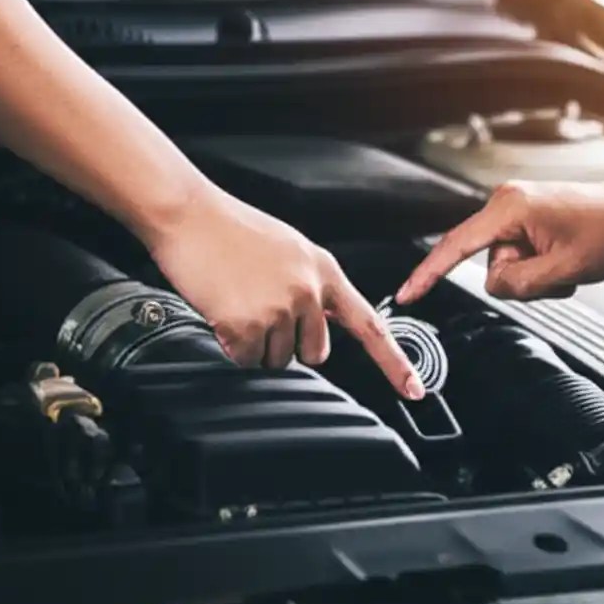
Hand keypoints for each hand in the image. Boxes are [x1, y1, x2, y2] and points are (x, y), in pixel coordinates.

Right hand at [146, 187, 424, 398]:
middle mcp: (310, 290)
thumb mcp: (290, 250)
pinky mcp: (249, 323)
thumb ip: (313, 285)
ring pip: (278, 359)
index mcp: (325, 270)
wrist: (189, 214)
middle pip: (316, 353)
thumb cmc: (232, 230)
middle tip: (260, 311)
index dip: (393, 361)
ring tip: (239, 303)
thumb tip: (323, 318)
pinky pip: (248, 360)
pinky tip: (224, 314)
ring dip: (257, 345)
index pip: (369, 324)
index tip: (414, 389)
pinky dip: (233, 346)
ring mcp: (281, 308)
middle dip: (289, 344)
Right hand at [397, 177, 603, 303]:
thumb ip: (522, 283)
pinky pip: (520, 262)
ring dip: (538, 279)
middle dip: (525, 281)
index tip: (407, 294)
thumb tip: (495, 285)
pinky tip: (566, 259)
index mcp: (511, 208)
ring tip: (569, 261)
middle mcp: (507, 204)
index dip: (429, 273)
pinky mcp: (525, 223)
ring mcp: (516, 213)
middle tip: (563, 270)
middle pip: (492, 268)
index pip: (457, 246)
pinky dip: (542, 272)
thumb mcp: (568, 268)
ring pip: (507, 270)